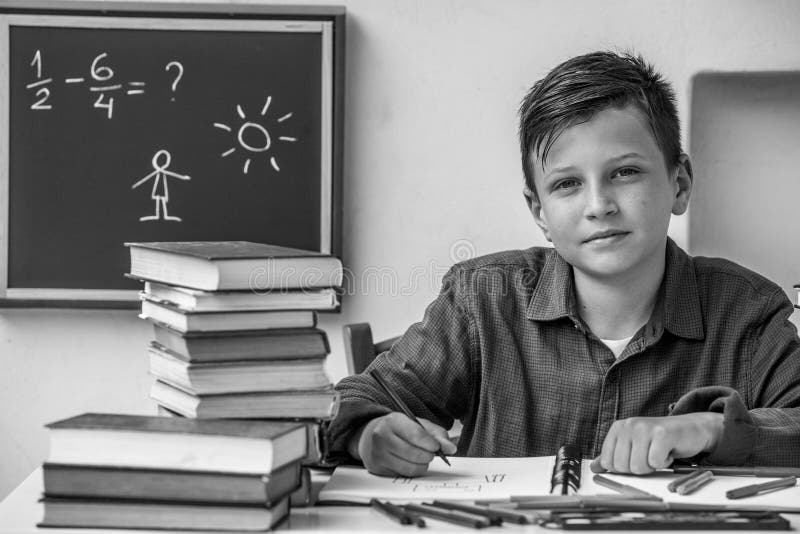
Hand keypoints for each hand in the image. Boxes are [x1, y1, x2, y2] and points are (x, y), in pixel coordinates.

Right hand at [349, 412, 456, 476]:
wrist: (371, 436)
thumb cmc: (399, 430)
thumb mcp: (418, 425)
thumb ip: (437, 435)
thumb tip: (451, 449)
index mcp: (393, 421)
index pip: (415, 434)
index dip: (430, 443)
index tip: (436, 447)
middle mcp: (381, 436)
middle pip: (413, 453)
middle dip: (427, 456)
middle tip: (430, 453)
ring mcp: (377, 453)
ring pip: (408, 467)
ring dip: (421, 465)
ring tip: (422, 458)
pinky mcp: (377, 468)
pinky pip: (402, 475)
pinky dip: (411, 471)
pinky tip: (410, 463)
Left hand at [590, 412, 722, 474]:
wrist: (689, 429)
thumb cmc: (659, 440)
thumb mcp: (633, 446)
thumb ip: (613, 456)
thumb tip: (594, 468)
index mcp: (618, 428)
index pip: (608, 462)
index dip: (624, 468)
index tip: (636, 458)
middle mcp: (628, 425)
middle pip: (622, 466)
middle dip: (639, 468)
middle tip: (650, 456)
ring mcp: (644, 428)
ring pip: (638, 467)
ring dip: (652, 466)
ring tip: (659, 452)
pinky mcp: (662, 434)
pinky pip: (655, 462)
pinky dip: (664, 463)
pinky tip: (668, 452)